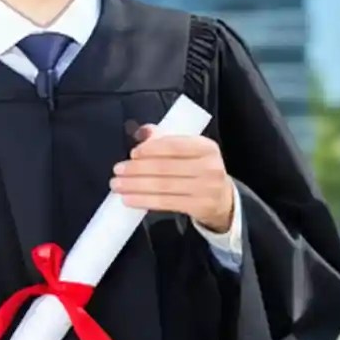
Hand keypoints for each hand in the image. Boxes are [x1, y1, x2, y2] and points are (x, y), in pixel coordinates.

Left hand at [110, 124, 234, 231]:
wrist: (222, 199)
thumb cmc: (199, 170)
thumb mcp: (189, 151)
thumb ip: (165, 138)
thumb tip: (141, 132)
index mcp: (206, 147)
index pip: (174, 145)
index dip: (151, 148)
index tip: (133, 153)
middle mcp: (209, 167)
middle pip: (165, 167)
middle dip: (137, 169)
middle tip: (117, 170)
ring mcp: (205, 189)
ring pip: (163, 186)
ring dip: (135, 186)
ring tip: (117, 185)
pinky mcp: (198, 207)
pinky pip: (165, 203)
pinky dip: (144, 200)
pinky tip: (129, 199)